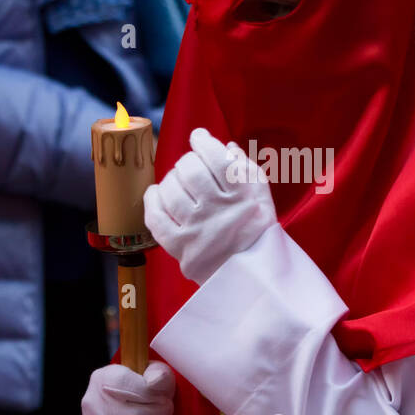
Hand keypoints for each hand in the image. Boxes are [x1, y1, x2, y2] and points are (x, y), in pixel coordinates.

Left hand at [144, 127, 277, 284]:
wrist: (252, 277)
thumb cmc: (256, 232)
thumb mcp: (262, 197)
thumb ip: (246, 169)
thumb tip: (226, 146)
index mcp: (242, 196)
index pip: (216, 157)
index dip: (203, 141)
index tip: (199, 138)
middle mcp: (219, 211)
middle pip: (190, 170)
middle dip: (187, 161)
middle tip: (191, 165)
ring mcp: (198, 230)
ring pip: (171, 190)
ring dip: (171, 179)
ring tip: (178, 182)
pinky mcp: (181, 247)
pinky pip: (156, 217)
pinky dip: (152, 200)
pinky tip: (156, 194)